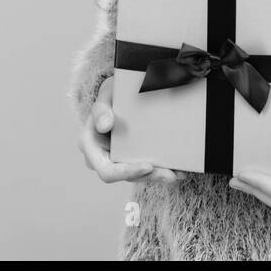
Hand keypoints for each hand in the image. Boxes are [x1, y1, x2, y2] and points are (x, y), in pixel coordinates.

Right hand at [77, 76, 191, 185]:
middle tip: (170, 174)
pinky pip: (147, 169)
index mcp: (92, 146)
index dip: (126, 172)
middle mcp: (103, 158)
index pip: (107, 170)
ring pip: (139, 175)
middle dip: (150, 177)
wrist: (120, 94)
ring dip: (159, 176)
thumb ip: (101, 109)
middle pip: (127, 176)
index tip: (147, 166)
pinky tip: (179, 169)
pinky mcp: (132, 158)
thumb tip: (104, 125)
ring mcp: (118, 160)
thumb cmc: (111, 96)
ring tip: (179, 172)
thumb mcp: (105, 96)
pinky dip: (162, 169)